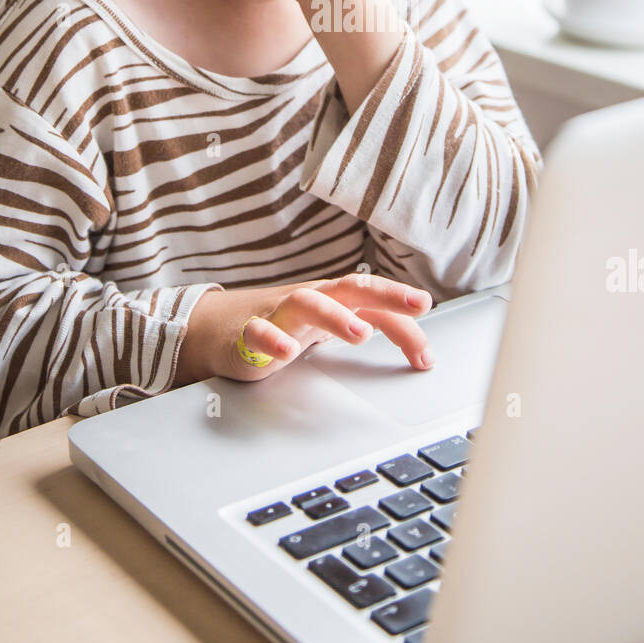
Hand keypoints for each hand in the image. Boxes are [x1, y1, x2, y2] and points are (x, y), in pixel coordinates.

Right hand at [172, 273, 433, 385]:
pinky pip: (257, 332)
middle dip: (386, 294)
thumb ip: (371, 326)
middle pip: (350, 287)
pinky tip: (286, 353)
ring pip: (306, 303)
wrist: (215, 327)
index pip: (375, 301)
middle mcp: (310, 299)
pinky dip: (271, 340)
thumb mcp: (331, 327)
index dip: (404, 322)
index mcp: (333, 298)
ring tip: (359, 334)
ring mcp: (277, 313)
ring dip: (334, 316)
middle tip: (418, 305)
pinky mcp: (246, 334)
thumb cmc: (284, 324)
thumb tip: (422, 348)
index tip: (428, 354)